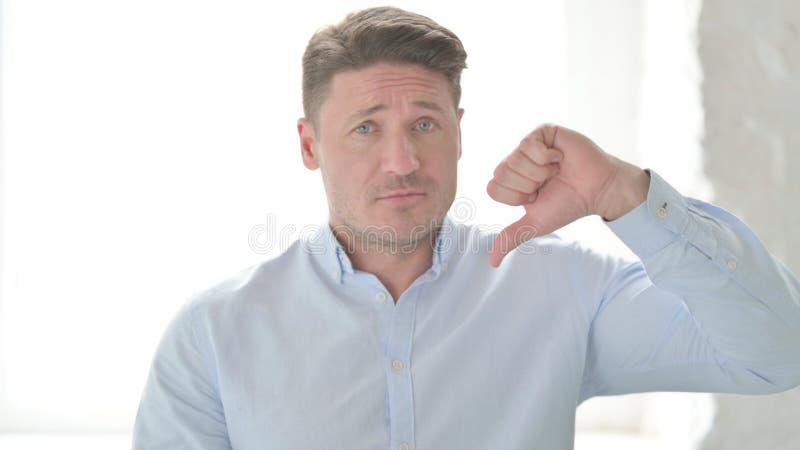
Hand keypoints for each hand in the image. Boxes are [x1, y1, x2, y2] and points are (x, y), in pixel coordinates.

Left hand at [486, 124, 646, 266]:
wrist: (598, 190)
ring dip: (541, 172)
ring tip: (556, 171)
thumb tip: (492, 262)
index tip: (536, 197)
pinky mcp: (542, 131)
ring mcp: (528, 145)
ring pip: (514, 159)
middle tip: (548, 182)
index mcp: (510, 181)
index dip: (517, 197)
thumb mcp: (536, 224)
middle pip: (501, 173)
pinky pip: (528, 145)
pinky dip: (547, 158)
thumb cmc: (568, 204)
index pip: (493, 188)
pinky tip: (560, 158)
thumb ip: (511, 238)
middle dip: (529, 184)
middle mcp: (515, 161)